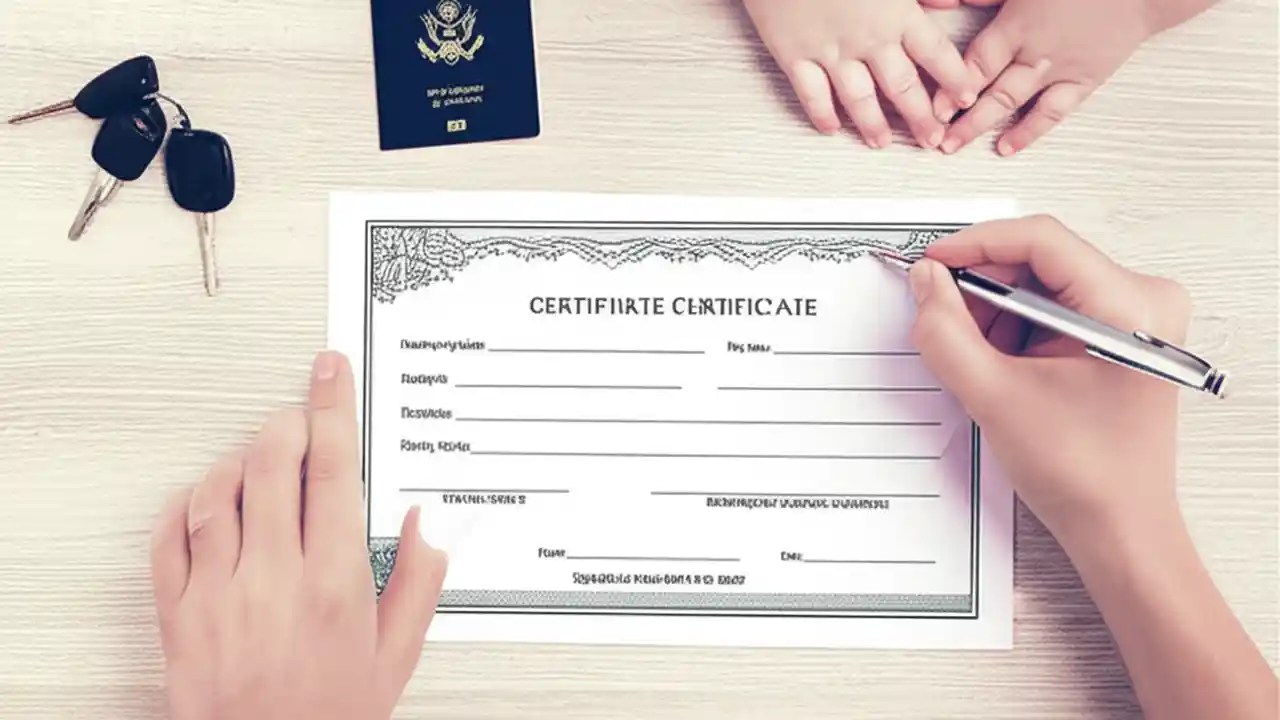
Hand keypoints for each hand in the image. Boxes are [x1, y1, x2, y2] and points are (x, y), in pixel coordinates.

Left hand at [150, 351, 447, 719]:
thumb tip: (423, 524)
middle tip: (298, 417)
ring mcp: (218, 595)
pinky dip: (185, 505)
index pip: (332, 471)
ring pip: (217, 493)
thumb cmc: (330, 716)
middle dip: (286, 424)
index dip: (332, 410)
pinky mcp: (178, 614)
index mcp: (335, 584)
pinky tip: (208, 503)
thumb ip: (418, 584)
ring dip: (239, 462)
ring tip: (259, 464)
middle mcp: (274, 580)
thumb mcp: (397, 656)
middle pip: (272, 465)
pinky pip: (169, 538)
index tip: (329, 375)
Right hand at [744, 0, 977, 148]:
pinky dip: (821, 115)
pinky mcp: (793, 53)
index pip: (934, 53)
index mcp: (895, 11)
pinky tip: (831, 129)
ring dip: (873, 125)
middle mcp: (866, 38)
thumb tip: (954, 4)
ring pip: (858, 99)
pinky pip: (810, 94)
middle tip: (931, 140)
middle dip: (920, 118)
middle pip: (901, 87)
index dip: (953, 79)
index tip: (966, 98)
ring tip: (882, 143)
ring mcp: (828, 50)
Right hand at [906, 216, 1190, 541]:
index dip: (976, 244)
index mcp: (1129, 307)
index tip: (931, 263)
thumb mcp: (994, 397)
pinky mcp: (1120, 333)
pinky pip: (1053, 306)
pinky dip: (1016, 328)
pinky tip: (1005, 368)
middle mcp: (1143, 299)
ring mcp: (1135, 316)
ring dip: (997, 312)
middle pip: (1040, 258)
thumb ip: (947, 331)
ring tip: (983, 362)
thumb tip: (926, 281)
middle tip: (943, 319)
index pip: (1041, 239)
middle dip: (984, 288)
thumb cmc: (1081, 473)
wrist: (1119, 525)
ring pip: (1042, 283)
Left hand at [931, 0, 1156, 155]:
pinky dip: (1029, 132)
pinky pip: (1053, 112)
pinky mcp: (1085, 79)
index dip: (949, 87)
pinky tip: (1008, 148)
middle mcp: (1036, 52)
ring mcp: (1060, 69)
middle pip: (987, 89)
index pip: (975, 63)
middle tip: (933, 136)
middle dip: (957, 115)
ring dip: (982, 127)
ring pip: (1013, 104)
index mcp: (1019, 23)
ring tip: (956, 146)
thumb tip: (953, 2)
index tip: (930, 105)